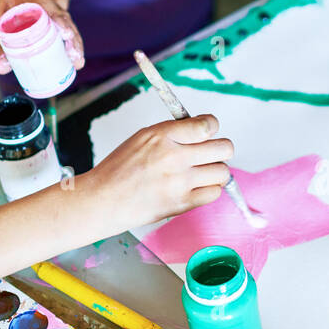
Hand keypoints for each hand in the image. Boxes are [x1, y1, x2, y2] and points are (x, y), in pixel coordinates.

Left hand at [0, 0, 84, 75]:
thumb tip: (3, 66)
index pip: (43, 2)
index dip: (58, 18)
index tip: (66, 34)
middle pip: (58, 13)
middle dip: (71, 34)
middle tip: (75, 56)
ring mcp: (40, 9)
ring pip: (63, 22)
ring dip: (73, 41)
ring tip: (77, 62)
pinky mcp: (44, 21)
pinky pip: (60, 31)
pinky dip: (68, 44)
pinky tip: (74, 61)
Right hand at [83, 115, 233, 228]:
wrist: (103, 200)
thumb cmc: (120, 169)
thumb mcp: (142, 138)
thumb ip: (174, 132)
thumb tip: (204, 130)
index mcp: (162, 136)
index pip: (207, 125)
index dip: (212, 127)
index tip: (208, 131)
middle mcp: (174, 157)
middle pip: (224, 149)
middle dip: (220, 150)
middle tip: (210, 154)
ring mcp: (180, 182)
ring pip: (223, 172)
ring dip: (216, 172)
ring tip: (201, 173)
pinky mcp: (182, 203)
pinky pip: (215, 193)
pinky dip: (209, 190)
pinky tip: (195, 188)